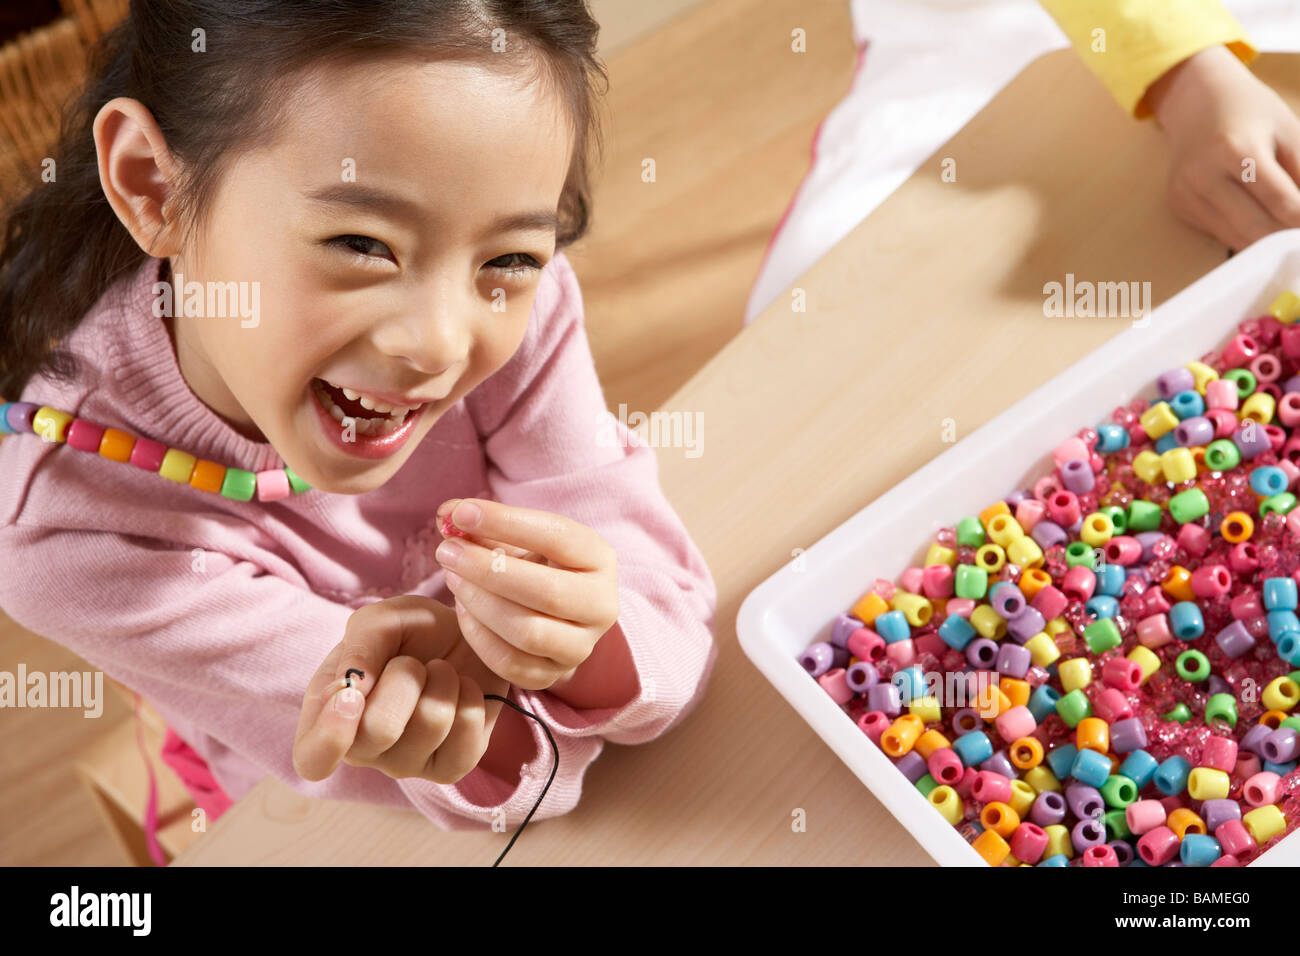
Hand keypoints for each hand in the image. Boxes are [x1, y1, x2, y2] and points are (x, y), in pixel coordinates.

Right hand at [293, 594, 508, 783]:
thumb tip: (353, 685)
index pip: (312, 759)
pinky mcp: (452, 767)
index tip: (353, 695)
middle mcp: (365, 752)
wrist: (465, 636)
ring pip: (431, 723)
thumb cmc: (412, 633)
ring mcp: (409, 765)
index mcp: (329, 719)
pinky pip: (468, 734)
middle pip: (379, 732)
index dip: (330, 734)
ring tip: (438, 671)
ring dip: (442, 679)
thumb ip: (360, 644)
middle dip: (404, 676)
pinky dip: (469, 694)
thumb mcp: (380, 620)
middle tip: (410, 661)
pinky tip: (461, 689)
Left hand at [434, 498, 619, 690]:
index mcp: (599, 559)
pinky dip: (478, 635)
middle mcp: (601, 605)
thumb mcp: (519, 539)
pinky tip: (463, 610)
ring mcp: (581, 646)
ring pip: (529, 633)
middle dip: (488, 570)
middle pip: (547, 592)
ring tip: (453, 579)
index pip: (558, 536)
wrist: (556, 616)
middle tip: (448, 552)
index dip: (507, 523)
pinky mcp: (553, 675)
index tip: (463, 513)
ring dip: (481, 603)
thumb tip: (447, 513)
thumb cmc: (535, 566)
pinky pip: (510, 663)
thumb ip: (484, 523)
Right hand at [1146, 44, 1299, 251]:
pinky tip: (1257, 220)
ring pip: (1237, 239)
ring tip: (1285, 231)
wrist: (1197, 103)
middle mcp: (1204, 177)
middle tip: (1298, 236)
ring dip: (1267, 241)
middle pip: (1256, 229)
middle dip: (1286, 237)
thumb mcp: (1288, 133)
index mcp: (1237, 151)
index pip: (1282, 203)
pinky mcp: (1179, 206)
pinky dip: (1244, 233)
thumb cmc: (1250, 114)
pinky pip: (1220, 233)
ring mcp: (1187, 194)